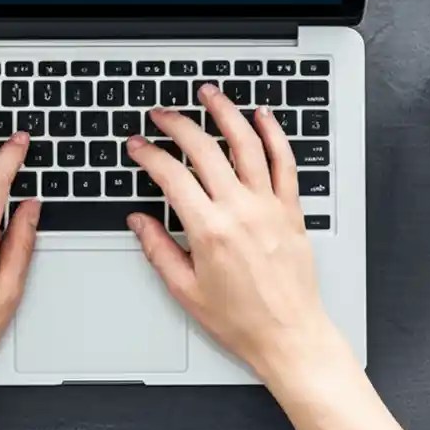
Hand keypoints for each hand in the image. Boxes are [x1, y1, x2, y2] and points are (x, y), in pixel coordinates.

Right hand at [124, 86, 335, 379]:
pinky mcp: (291, 210)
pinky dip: (274, 134)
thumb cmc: (241, 319)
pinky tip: (263, 116)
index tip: (137, 145)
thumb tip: (139, 220)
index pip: (172, 176)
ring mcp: (268, 206)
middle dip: (177, 124)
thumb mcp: (185, 290)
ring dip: (225, 113)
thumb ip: (159, 249)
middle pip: (204, 150)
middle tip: (161, 114)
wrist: (289, 335)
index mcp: (209, 230)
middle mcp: (240, 211)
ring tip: (209, 94)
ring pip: (247, 144)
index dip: (149, 155)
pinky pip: (284, 162)